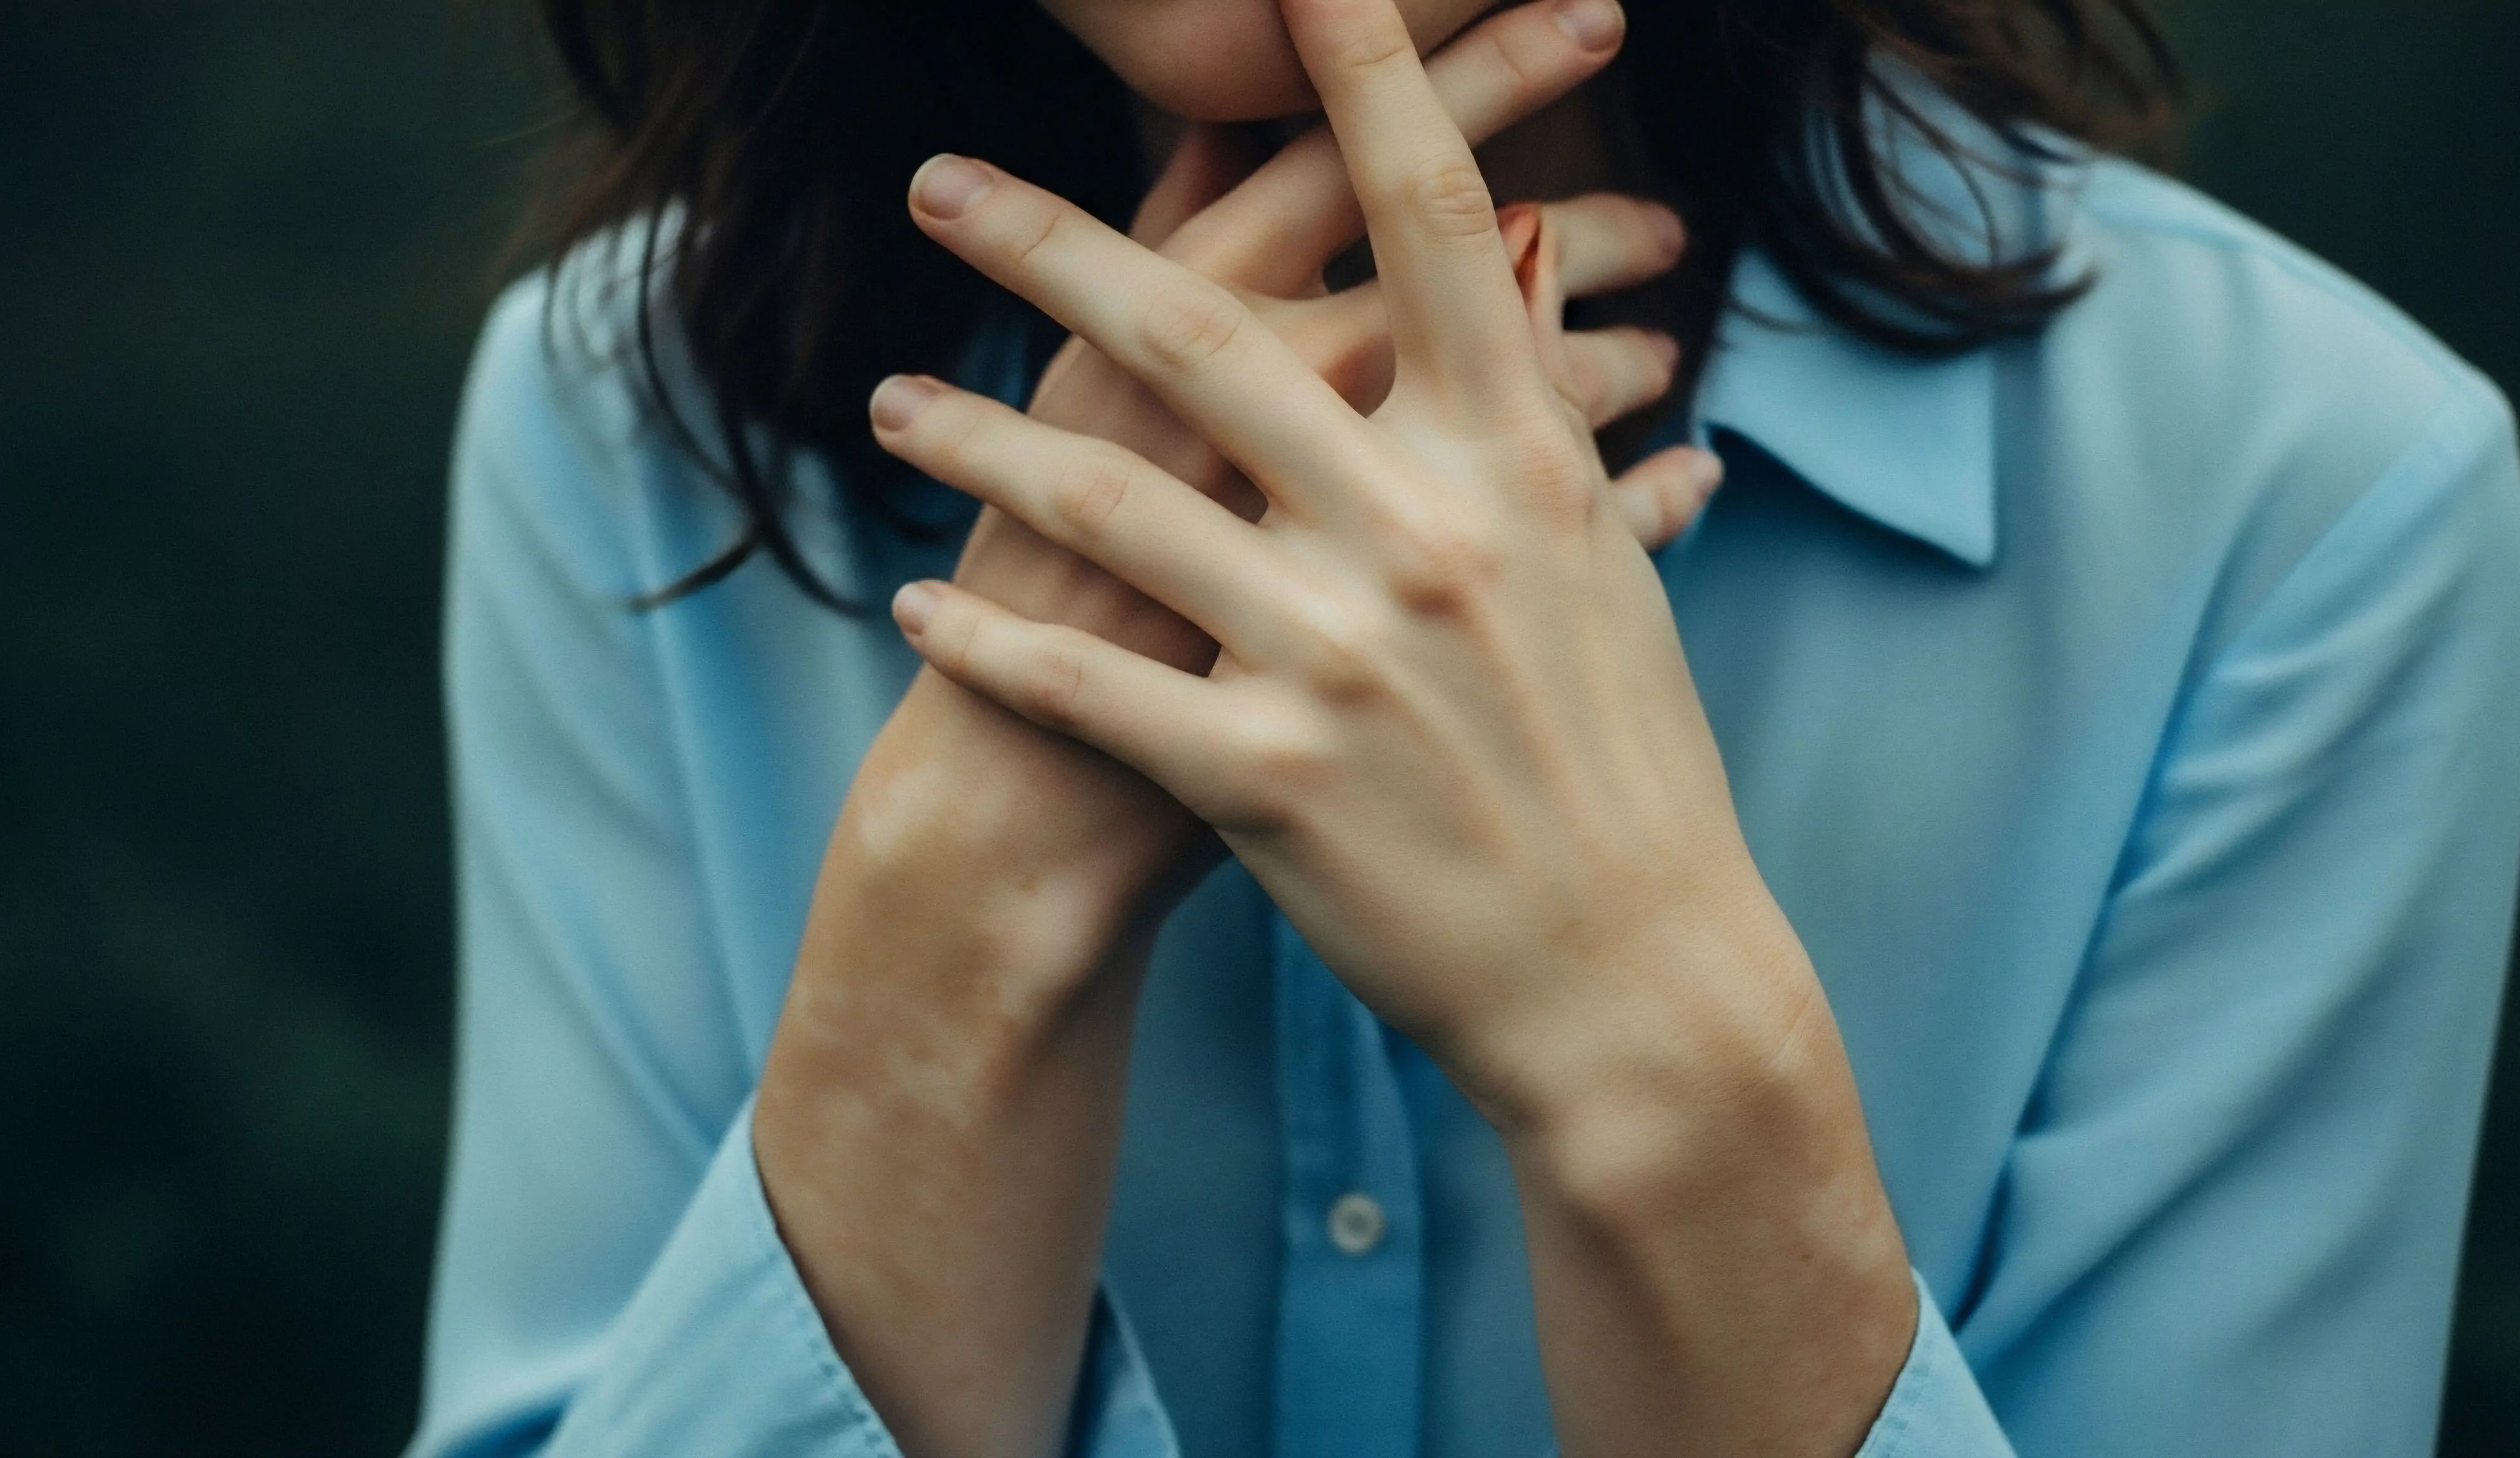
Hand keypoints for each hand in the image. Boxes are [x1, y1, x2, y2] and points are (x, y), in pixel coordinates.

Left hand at [872, 0, 1914, 1449]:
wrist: (1632, 976)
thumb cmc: (1623, 766)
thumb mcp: (1605, 565)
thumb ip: (1545, 404)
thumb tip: (1522, 257)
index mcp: (1517, 457)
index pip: (1433, 221)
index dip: (1368, 75)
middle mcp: (1425, 531)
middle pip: (1207, 334)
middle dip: (1051, 246)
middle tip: (938, 185)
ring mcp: (1340, 656)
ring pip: (1111, 504)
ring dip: (979, 445)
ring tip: (887, 410)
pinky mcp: (1267, 780)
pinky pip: (1087, 684)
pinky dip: (992, 640)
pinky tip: (917, 605)